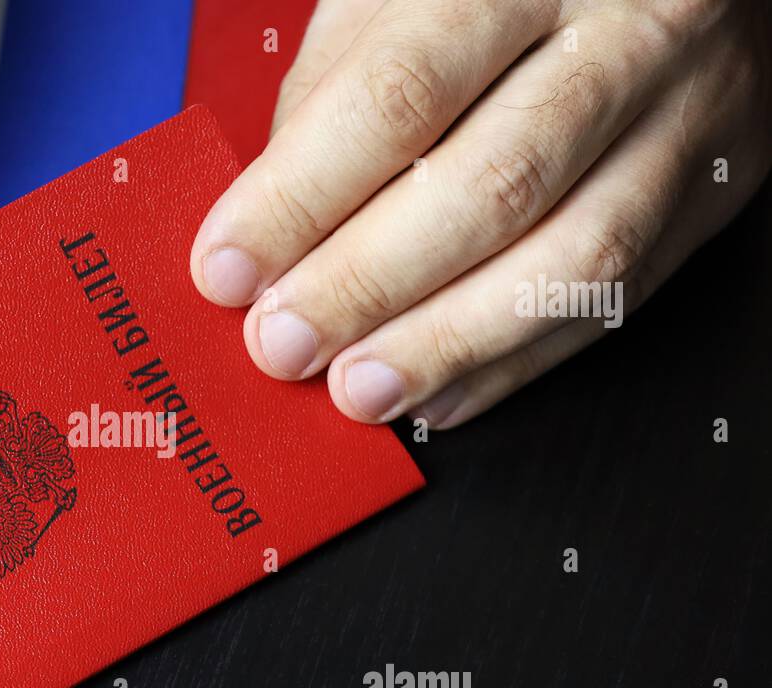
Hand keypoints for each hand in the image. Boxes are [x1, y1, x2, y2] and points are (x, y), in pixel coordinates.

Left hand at [191, 0, 771, 427]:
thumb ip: (334, 97)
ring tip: (360, 389)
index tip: (230, 266)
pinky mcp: (716, 187)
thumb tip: (274, 232)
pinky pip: (619, 299)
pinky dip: (517, 361)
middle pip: (492, 185)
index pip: (399, 94)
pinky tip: (442, 391)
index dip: (303, 195)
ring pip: (574, 258)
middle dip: (368, 284)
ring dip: (448, 344)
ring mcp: (690, 111)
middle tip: (286, 345)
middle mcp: (628, 30)